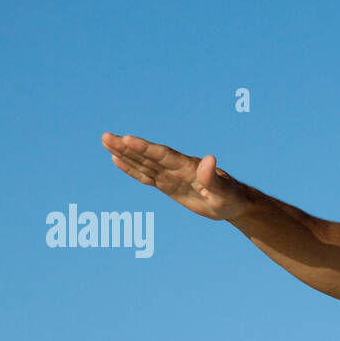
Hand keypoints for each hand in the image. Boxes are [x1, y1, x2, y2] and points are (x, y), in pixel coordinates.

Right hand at [101, 133, 251, 221]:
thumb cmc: (231, 198)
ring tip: (106, 142)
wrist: (234, 204)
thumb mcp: (224, 193)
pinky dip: (132, 168)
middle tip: (106, 137)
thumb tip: (209, 159)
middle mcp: (177, 168)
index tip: (127, 138)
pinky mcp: (169, 185)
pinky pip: (147, 176)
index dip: (145, 148)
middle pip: (148, 155)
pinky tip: (118, 160)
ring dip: (125, 153)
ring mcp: (171, 175)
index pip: (163, 155)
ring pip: (144, 163)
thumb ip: (213, 178)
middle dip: (127, 147)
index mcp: (188, 167)